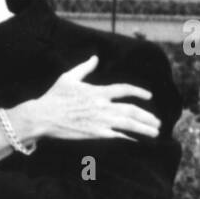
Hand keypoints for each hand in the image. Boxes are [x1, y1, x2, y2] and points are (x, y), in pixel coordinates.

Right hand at [11, 56, 160, 142]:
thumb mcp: (68, 78)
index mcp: (96, 91)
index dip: (139, 92)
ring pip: (128, 124)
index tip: (149, 96)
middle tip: (157, 123)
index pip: (124, 89)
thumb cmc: (53, 97)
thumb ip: (84, 68)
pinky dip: (128, 138)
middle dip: (147, 117)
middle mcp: (101, 106)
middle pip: (131, 110)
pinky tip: (137, 141)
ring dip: (144, 128)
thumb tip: (95, 57)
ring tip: (154, 132)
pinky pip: (116, 136)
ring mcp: (99, 121)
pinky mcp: (94, 133)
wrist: (41, 117)